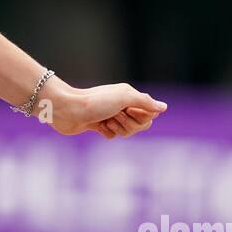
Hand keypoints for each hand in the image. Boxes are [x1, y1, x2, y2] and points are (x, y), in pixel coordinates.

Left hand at [49, 82, 166, 138]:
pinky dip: (107, 133)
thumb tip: (164, 108)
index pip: (150, 113)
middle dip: (129, 124)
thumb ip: (145, 102)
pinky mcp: (100, 125)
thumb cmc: (95, 102)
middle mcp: (122, 105)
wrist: (68, 109)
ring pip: (127, 132)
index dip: (142, 116)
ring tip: (105, 121)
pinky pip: (113, 136)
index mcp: (129, 96)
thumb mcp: (124, 98)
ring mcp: (111, 115)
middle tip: (115, 116)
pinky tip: (98, 126)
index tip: (127, 109)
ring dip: (118, 128)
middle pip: (140, 125)